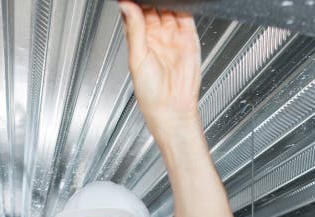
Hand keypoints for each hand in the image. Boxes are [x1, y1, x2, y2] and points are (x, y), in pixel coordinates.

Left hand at [119, 1, 201, 137]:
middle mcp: (155, 35)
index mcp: (138, 39)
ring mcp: (172, 35)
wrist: (172, 108)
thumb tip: (125, 5)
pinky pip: (186, 16)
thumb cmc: (149, 92)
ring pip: (169, 7)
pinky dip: (184, 5)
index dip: (135, 2)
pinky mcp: (188, 37)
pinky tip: (179, 1)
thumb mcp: (137, 58)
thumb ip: (135, 29)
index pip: (135, 12)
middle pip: (153, 6)